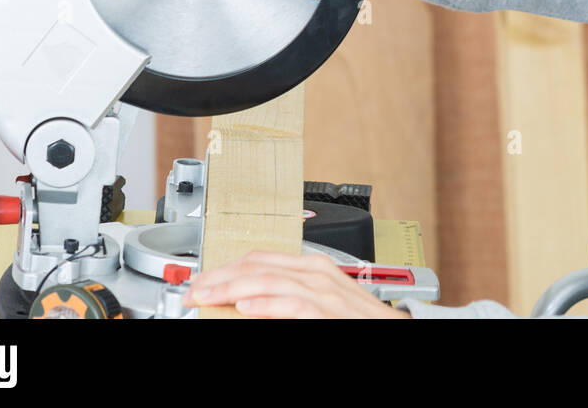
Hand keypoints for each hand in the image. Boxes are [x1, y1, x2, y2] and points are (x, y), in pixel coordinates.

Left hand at [186, 249, 411, 318]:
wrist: (394, 329)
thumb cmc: (358, 321)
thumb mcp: (320, 300)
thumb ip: (288, 296)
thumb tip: (247, 302)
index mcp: (314, 266)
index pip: (260, 258)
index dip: (226, 268)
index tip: (201, 280)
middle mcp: (318, 272)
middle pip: (259, 265)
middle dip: (220, 276)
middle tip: (192, 289)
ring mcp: (326, 291)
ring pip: (270, 281)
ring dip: (233, 289)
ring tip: (207, 296)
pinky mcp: (329, 311)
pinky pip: (294, 304)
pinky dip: (267, 305)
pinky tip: (246, 308)